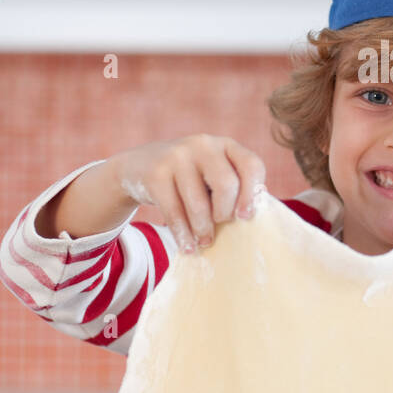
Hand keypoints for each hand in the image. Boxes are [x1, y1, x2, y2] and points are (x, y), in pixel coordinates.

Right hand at [108, 135, 265, 253]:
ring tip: (204, 242)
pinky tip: (187, 246)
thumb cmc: (190, 178)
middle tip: (221, 225)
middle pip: (226, 184)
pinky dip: (183, 235)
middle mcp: (203, 145)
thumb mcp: (212, 174)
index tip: (245, 217)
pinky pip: (174, 212)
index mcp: (226, 145)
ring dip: (203, 229)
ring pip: (199, 203)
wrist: (140, 166)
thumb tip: (252, 217)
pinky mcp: (156, 173)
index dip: (253, 193)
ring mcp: (177, 156)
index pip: (251, 165)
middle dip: (225, 212)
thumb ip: (234, 188)